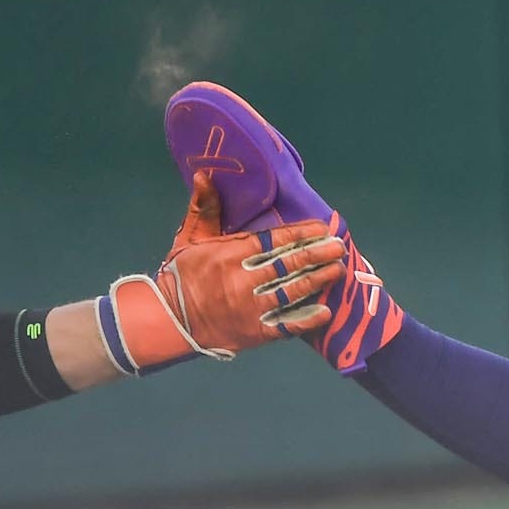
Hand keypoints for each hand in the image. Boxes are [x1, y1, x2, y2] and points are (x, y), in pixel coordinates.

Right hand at [160, 82, 402, 372]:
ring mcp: (250, 308)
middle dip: (317, 254)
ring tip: (338, 269)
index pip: (272, 241)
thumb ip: (203, 209)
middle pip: (288, 265)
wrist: (169, 321)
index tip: (322, 228)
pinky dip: (306, 319)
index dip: (300, 234)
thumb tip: (202, 175)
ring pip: (292, 292)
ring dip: (318, 280)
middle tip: (339, 247)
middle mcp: (242, 280)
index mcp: (229, 255)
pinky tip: (325, 311)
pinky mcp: (254, 332)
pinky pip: (285, 325)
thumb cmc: (181, 277)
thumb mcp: (188, 239)